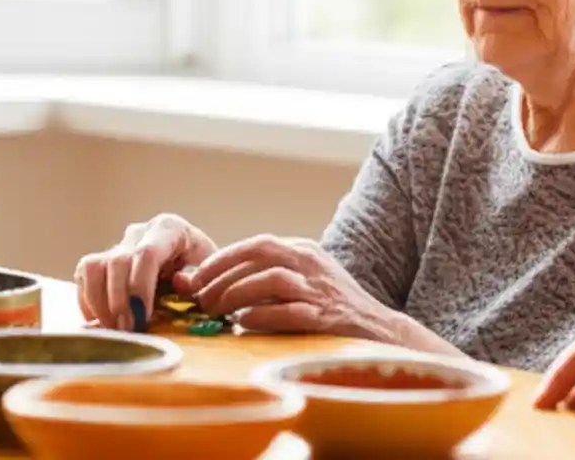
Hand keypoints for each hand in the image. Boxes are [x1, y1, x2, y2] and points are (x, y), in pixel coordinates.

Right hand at [74, 213, 217, 330]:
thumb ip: (200, 280)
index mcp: (170, 229)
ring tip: (114, 328)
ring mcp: (119, 244)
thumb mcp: (212, 273)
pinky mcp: (103, 259)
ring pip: (94, 267)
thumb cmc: (206, 271)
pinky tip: (103, 321)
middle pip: (118, 261)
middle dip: (120, 300)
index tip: (142, 315)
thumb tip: (179, 283)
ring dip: (100, 302)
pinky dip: (89, 301)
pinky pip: (85, 276)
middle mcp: (140, 232)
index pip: (147, 253)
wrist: (194, 264)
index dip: (141, 285)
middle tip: (128, 329)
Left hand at [184, 234, 397, 339]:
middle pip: (259, 256)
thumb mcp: (299, 281)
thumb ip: (259, 281)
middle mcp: (311, 263)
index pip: (256, 244)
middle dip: (222, 276)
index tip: (197, 277)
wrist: (377, 330)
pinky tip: (243, 324)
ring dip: (236, 294)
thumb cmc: (329, 308)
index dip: (222, 259)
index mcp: (303, 250)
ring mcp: (320, 289)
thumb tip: (206, 286)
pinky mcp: (326, 316)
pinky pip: (287, 311)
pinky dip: (260, 316)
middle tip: (200, 298)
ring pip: (271, 279)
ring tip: (216, 311)